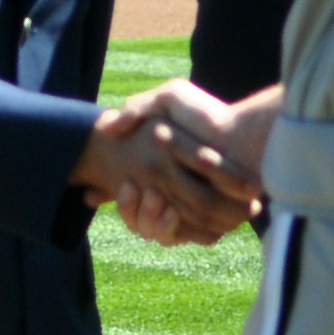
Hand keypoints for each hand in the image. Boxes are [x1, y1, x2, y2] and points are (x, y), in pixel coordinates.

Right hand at [70, 88, 256, 245]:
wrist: (245, 138)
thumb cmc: (207, 115)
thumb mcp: (170, 98)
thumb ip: (138, 108)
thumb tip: (107, 127)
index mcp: (159, 170)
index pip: (124, 190)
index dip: (103, 193)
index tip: (89, 194)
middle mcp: (170, 193)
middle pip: (135, 215)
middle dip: (126, 208)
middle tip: (122, 190)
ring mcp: (187, 209)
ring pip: (151, 229)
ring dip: (144, 218)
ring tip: (149, 195)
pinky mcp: (203, 223)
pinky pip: (176, 236)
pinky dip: (168, 228)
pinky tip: (168, 212)